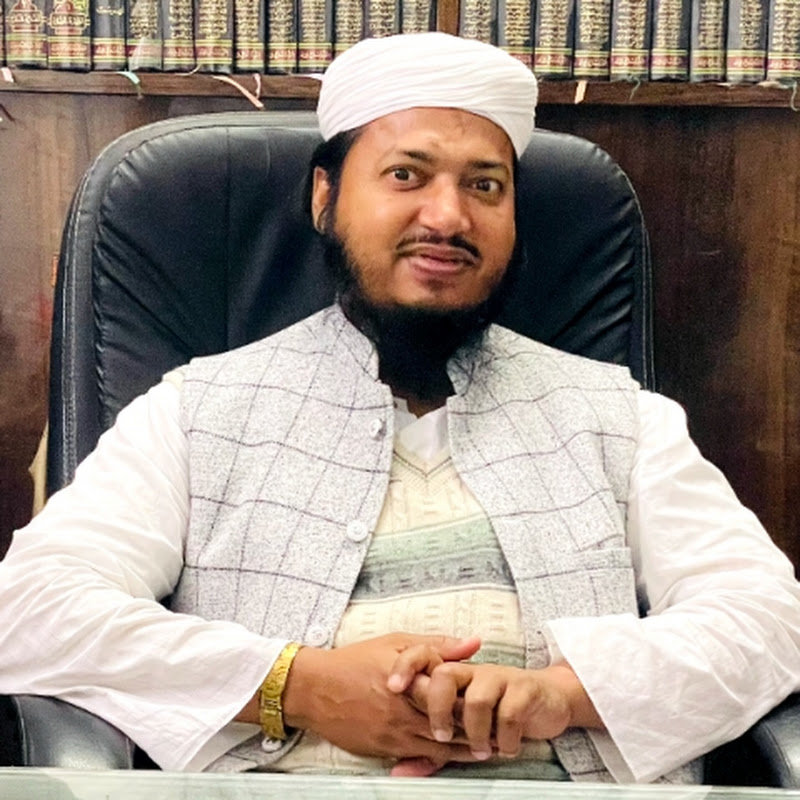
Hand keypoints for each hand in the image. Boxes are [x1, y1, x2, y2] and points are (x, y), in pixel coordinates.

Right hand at [281, 632, 480, 763]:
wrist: (314, 689)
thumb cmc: (354, 661)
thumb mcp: (395, 643)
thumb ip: (437, 645)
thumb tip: (474, 643)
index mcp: (411, 681)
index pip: (455, 696)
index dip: (480, 703)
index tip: (500, 704)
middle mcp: (404, 711)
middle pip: (452, 727)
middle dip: (479, 733)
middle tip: (503, 735)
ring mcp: (394, 735)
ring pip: (440, 748)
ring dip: (465, 751)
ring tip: (488, 750)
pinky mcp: (384, 750)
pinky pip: (419, 759)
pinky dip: (440, 759)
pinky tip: (454, 757)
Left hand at [389, 654, 602, 760]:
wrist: (549, 699)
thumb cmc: (498, 713)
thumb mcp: (463, 730)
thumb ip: (432, 750)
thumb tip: (399, 772)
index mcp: (454, 676)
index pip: (423, 660)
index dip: (406, 668)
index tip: (392, 687)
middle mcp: (473, 671)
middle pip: (445, 675)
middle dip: (439, 708)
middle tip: (441, 736)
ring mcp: (499, 677)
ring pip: (477, 698)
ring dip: (476, 731)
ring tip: (480, 750)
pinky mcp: (525, 688)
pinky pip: (509, 712)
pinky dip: (506, 737)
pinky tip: (507, 747)